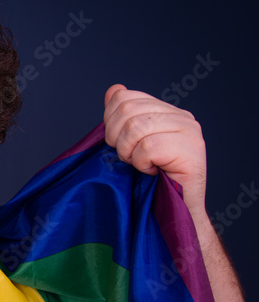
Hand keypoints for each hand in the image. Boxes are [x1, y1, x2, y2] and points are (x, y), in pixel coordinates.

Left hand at [103, 83, 207, 220]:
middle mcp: (181, 116)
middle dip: (116, 138)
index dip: (110, 121)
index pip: (125, 97)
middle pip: (127, 110)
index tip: (116, 143)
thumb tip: (114, 90)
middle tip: (127, 158)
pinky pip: (148, 146)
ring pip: (136, 127)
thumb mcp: (130, 146)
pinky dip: (142, 163)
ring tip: (140, 165)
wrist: (173, 211)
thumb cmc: (150, 182)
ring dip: (129, 152)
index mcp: (166, 112)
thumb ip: (122, 118)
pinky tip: (152, 171)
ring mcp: (189, 131)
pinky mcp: (191, 148)